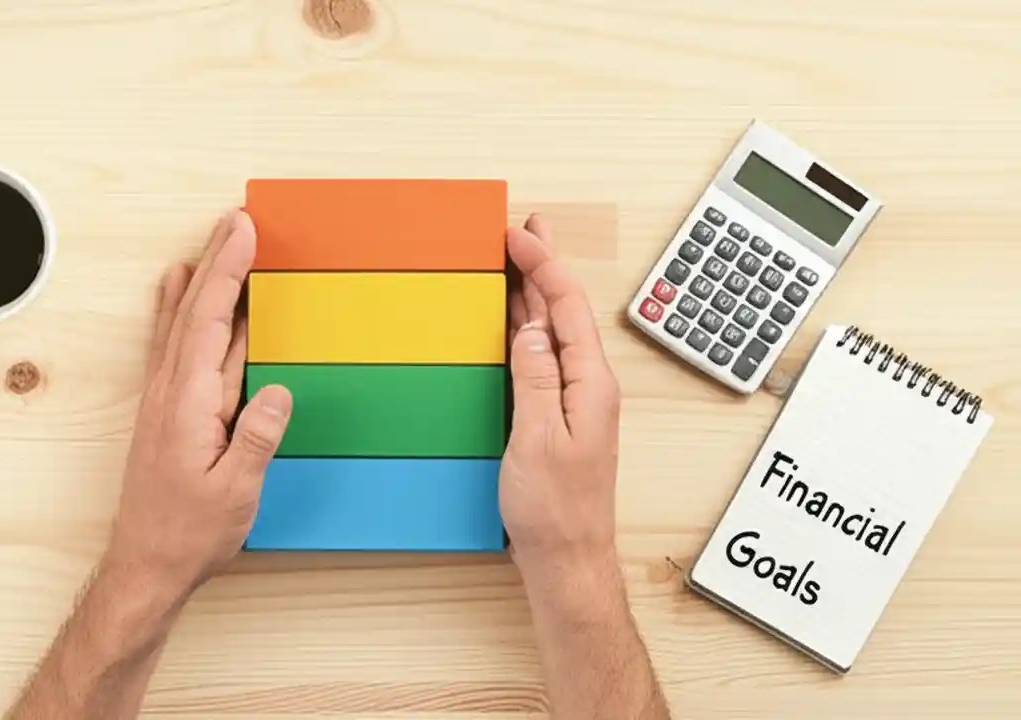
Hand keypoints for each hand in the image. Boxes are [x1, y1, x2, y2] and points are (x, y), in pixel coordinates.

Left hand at [105, 210, 292, 597]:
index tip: (244, 233)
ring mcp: (163, 399)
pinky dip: (177, 310)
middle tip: (237, 219)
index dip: (228, 273)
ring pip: (180, 323)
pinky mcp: (164, 410)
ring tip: (212, 241)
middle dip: (217, 262)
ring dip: (199, 279)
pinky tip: (179, 293)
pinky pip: (171, 345)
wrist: (144, 565)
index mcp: (189, 405)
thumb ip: (256, 438)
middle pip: (193, 311)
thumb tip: (278, 389)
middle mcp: (169, 392)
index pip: (209, 323)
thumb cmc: (191, 534)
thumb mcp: (234, 492)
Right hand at [501, 215, 622, 587]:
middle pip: (564, 311)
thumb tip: (530, 330)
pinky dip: (526, 330)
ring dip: (534, 294)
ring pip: (553, 332)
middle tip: (527, 227)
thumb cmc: (554, 511)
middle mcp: (587, 386)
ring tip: (519, 260)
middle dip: (545, 266)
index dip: (543, 265)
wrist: (566, 559)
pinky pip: (543, 357)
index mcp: (589, 384)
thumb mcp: (536, 439)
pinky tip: (514, 322)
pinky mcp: (558, 416)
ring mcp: (574, 400)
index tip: (518, 235)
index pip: (566, 308)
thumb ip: (534, 379)